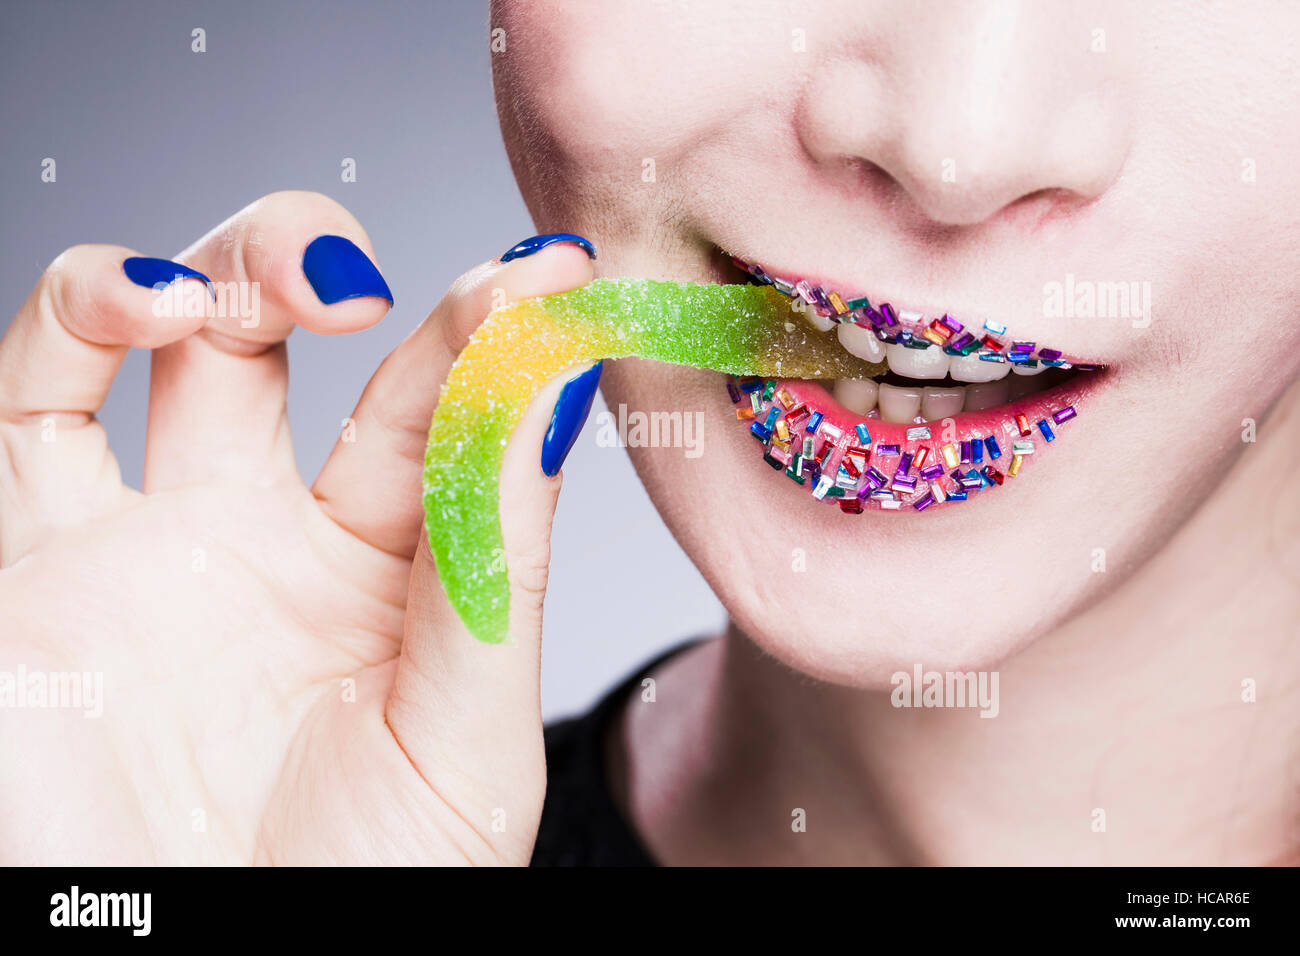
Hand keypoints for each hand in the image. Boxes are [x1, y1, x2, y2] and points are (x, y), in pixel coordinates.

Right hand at [0, 193, 596, 863]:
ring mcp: (144, 540)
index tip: (550, 270)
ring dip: (215, 262)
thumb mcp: (464, 735)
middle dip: (325, 265)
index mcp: (384, 573)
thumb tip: (556, 387)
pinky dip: (77, 317)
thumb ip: (497, 562)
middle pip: (287, 339)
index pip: (437, 410)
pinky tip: (152, 307)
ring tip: (286, 285)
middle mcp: (261, 537)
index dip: (491, 331)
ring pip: (155, 337)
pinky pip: (26, 404)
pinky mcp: (32, 565)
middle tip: (383, 282)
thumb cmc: (358, 894)